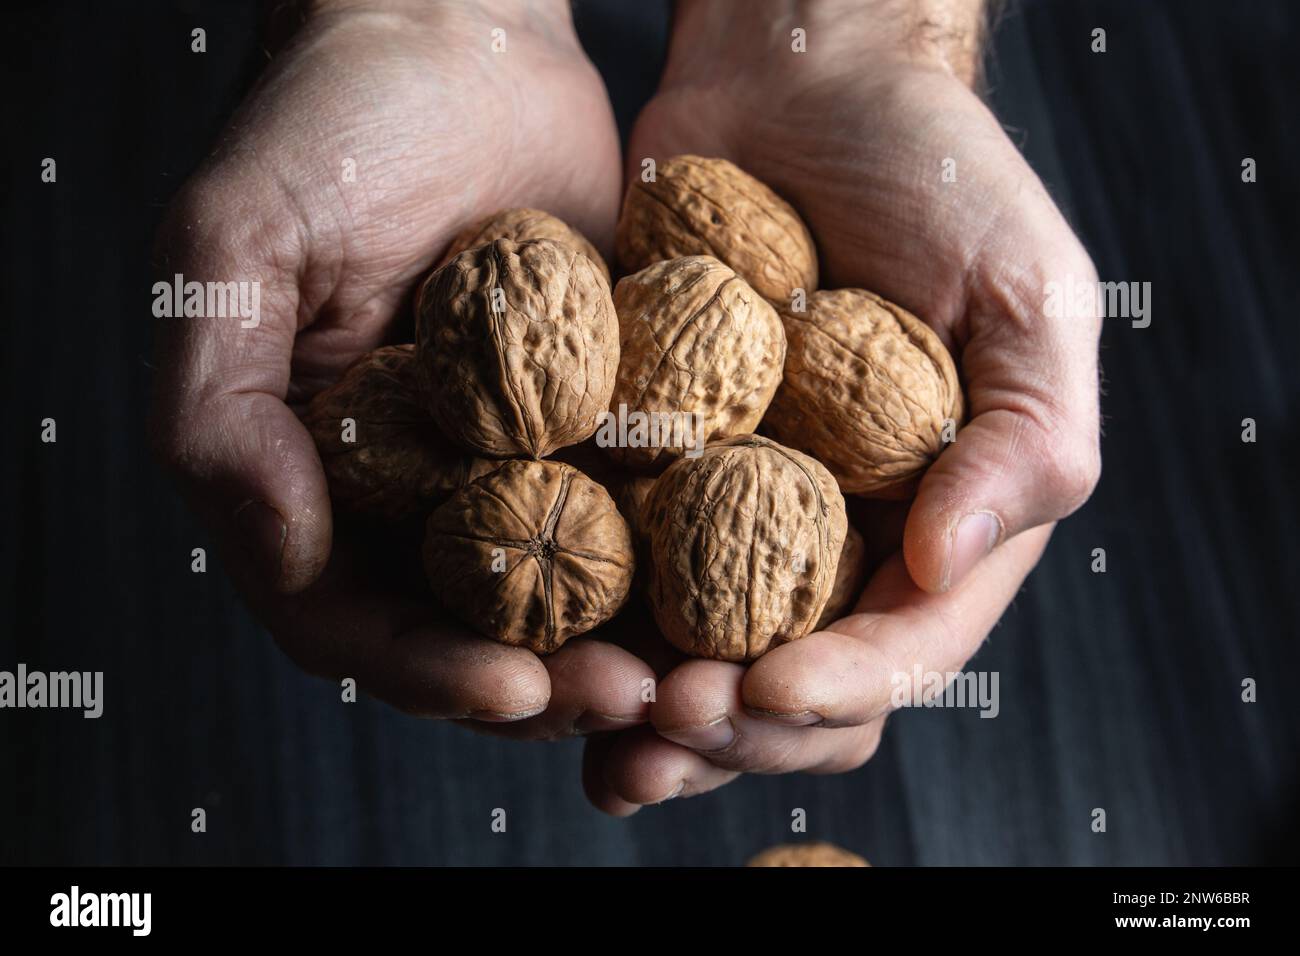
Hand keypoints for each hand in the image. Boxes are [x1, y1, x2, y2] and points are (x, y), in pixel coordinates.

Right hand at [150, 0, 653, 732]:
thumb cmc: (331, 123)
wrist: (462, 36)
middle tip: (635, 701)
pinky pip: (639, 507)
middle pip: (472, 629)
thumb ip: (219, 407)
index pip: (354, 620)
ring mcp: (511, 460)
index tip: (516, 687)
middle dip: (550, 681)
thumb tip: (284, 556)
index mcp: (312, 477)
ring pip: (567, 591)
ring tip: (701, 670)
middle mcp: (411, 488)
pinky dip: (683, 558)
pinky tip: (747, 580)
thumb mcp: (235, 247)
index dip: (427, 671)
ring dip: (628, 644)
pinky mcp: (600, 418)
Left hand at [584, 0, 1100, 811]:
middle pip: (790, 682)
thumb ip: (1025, 438)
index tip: (764, 693)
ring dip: (645, 707)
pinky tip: (534, 654)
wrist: (800, 81)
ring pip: (694, 654)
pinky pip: (613, 565)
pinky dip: (580, 621)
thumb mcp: (1029, 295)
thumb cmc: (936, 174)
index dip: (838, 689)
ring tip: (592, 721)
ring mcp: (734, 508)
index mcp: (935, 521)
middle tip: (662, 722)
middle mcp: (835, 535)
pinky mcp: (647, 464)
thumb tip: (947, 564)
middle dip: (730, 725)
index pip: (899, 647)